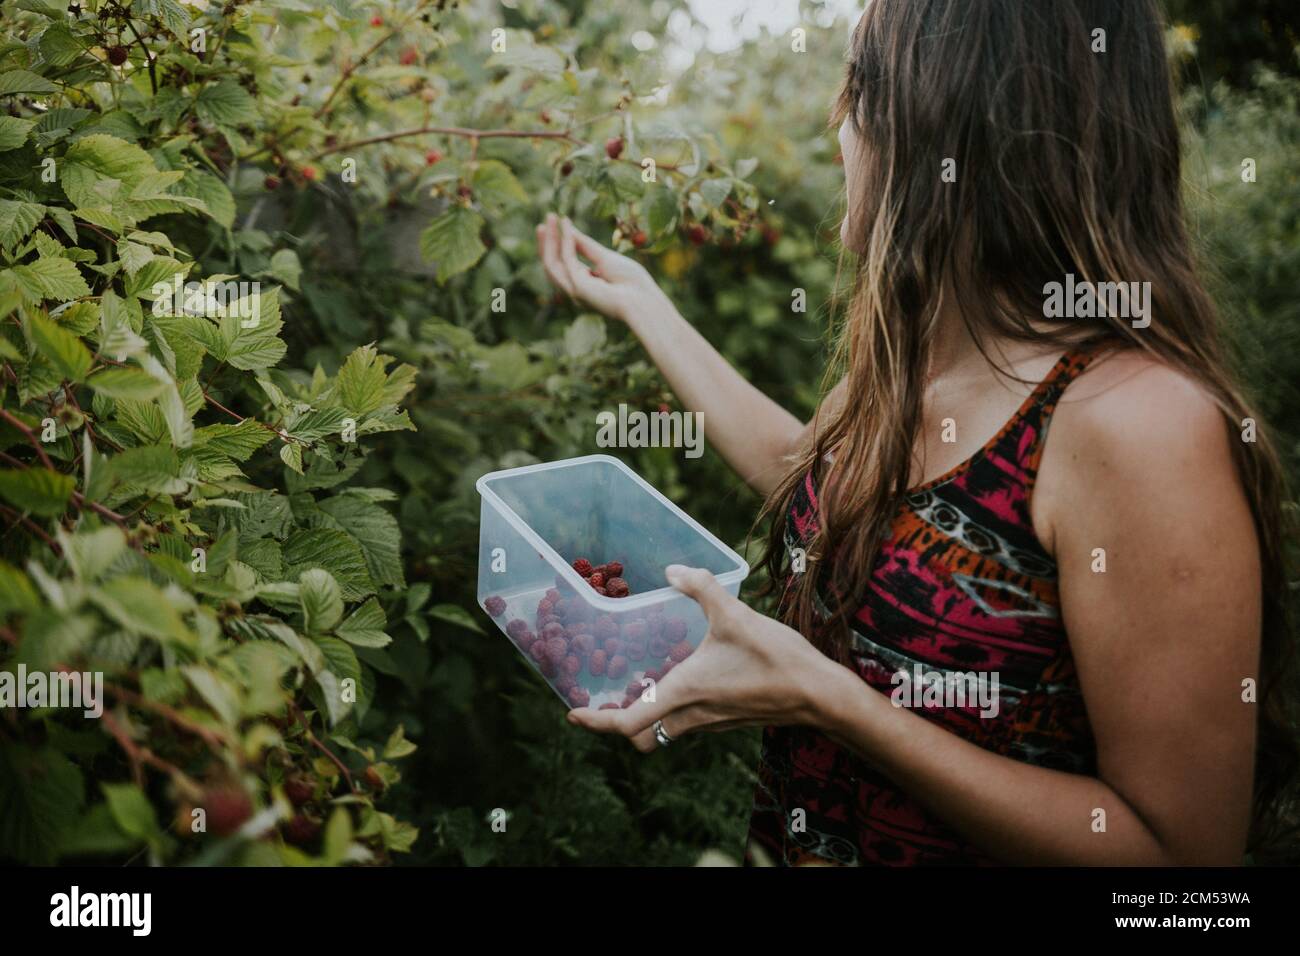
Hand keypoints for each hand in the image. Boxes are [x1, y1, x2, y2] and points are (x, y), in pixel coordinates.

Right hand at [536, 213, 663, 322]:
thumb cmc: (631, 283)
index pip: (564, 262)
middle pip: (553, 264)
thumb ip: (586, 246)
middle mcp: (575, 289)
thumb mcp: (606, 258)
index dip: (559, 243)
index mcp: (584, 283)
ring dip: (549, 241)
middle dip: (547, 241)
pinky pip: (568, 261)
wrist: (643, 300)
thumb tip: (570, 230)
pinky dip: (567, 244)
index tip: (559, 222)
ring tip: (549, 219)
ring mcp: (575, 290)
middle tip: (547, 219)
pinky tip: (568, 229)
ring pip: (553, 264)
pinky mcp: (578, 288)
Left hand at [567, 564, 840, 751]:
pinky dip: (671, 709)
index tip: (573, 713)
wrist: (820, 695)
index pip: (627, 724)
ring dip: (645, 716)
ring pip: (664, 732)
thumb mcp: (736, 615)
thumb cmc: (777, 659)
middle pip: (641, 737)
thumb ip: (702, 587)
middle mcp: (692, 715)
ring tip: (634, 684)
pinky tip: (679, 678)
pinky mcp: (727, 719)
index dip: (595, 722)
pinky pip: (686, 723)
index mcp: (684, 692)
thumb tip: (673, 571)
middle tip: (603, 697)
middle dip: (617, 724)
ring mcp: (710, 722)